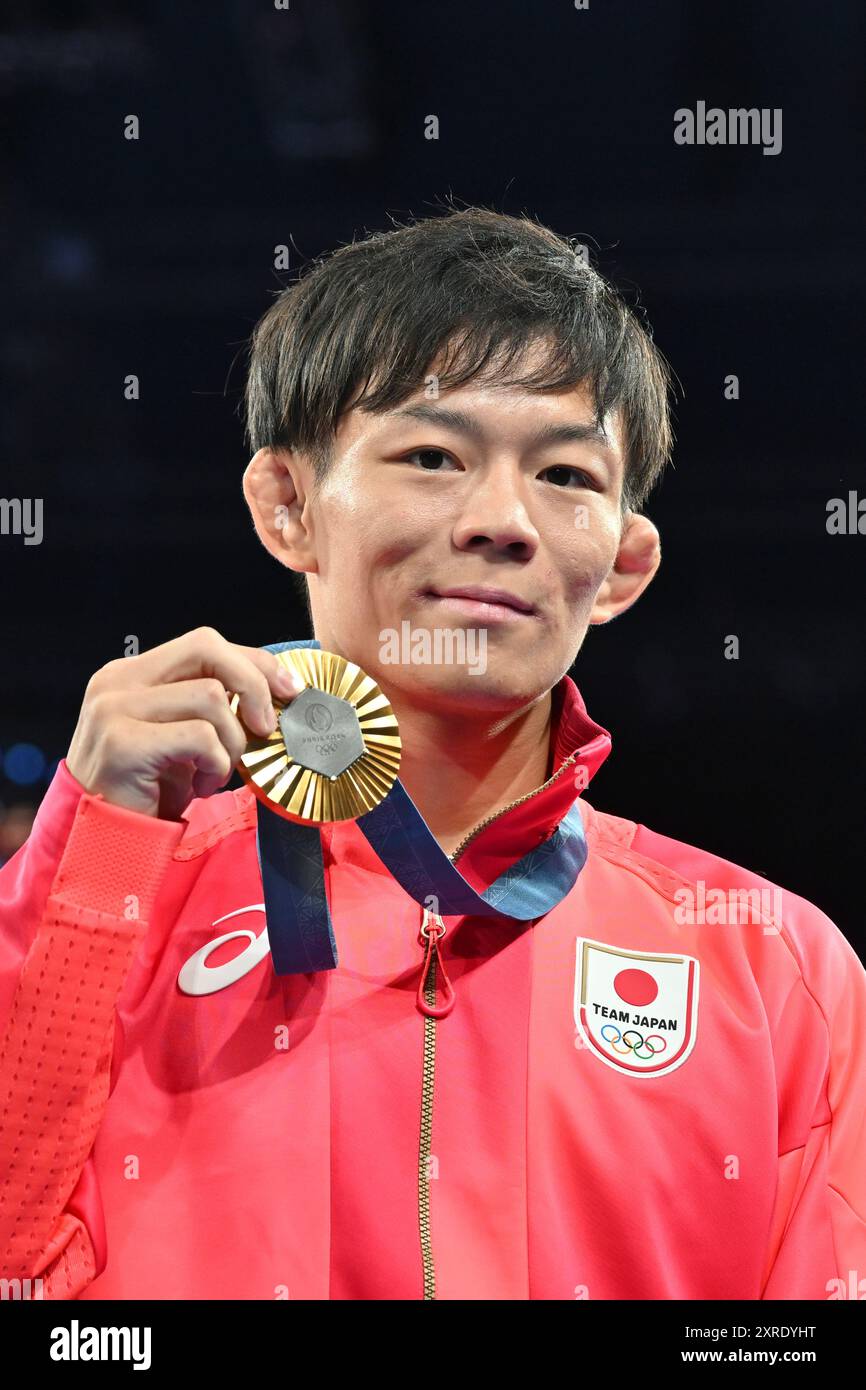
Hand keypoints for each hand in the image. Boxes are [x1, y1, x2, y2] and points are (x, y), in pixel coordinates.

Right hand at [66, 627, 302, 820]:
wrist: (106, 841)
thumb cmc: (150, 791)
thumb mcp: (183, 737)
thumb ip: (213, 705)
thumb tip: (277, 690)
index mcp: (133, 673)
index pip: (204, 644)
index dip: (254, 662)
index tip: (288, 689)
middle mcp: (118, 682)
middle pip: (207, 649)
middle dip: (252, 684)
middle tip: (266, 726)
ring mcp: (114, 709)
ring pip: (211, 697)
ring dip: (230, 741)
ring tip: (213, 773)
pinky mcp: (122, 743)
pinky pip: (200, 736)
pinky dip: (216, 764)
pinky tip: (202, 787)